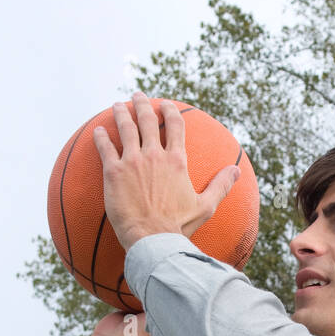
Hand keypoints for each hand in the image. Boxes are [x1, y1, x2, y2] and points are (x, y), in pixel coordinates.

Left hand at [92, 92, 241, 251]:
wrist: (153, 238)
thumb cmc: (178, 226)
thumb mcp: (205, 206)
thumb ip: (220, 185)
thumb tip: (237, 171)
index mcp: (176, 160)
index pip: (174, 125)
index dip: (170, 110)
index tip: (165, 104)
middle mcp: (154, 155)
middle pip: (147, 120)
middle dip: (142, 104)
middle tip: (138, 96)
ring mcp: (132, 161)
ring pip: (125, 128)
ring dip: (121, 114)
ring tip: (118, 106)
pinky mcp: (113, 172)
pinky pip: (104, 148)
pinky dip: (100, 137)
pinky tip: (97, 131)